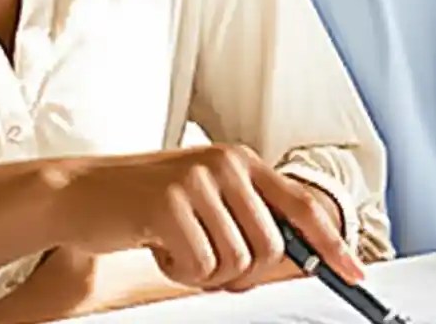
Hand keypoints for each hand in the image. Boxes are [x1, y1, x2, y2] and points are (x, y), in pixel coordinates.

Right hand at [62, 144, 363, 292]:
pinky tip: (157, 247)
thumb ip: (247, 219)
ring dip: (205, 272)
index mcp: (241, 161)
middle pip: (271, 249)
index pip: (303, 206)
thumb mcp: (204, 199)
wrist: (80, 193)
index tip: (355, 274)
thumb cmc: (143, 204)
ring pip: (237, 262)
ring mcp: (198, 180)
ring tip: (175, 246)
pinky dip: (180, 272)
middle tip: (202, 260)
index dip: (333, 244)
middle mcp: (226, 164)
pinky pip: (201, 266)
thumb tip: (294, 261)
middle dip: (240, 270)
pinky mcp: (169, 203)